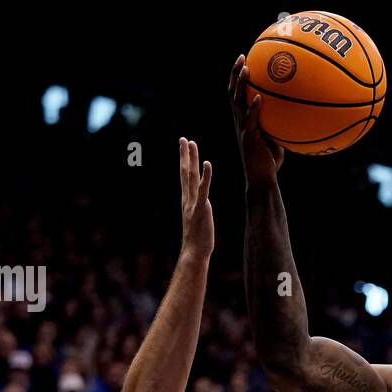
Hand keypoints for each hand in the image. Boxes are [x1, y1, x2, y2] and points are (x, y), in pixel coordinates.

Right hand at [179, 137, 213, 256]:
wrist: (194, 252)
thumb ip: (198, 211)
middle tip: (184, 139)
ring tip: (192, 144)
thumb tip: (201, 208)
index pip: (184, 178)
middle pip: (185, 173)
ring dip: (192, 159)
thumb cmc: (197, 240)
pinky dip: (205, 176)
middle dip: (185, 155)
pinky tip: (207, 163)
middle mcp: (188, 199)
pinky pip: (203, 189)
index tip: (184, 148)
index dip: (184, 162)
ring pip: (191, 177)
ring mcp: (194, 203)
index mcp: (187, 201)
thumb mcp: (197, 221)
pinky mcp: (202, 209)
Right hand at [229, 54, 284, 183]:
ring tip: (246, 70)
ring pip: (237, 102)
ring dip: (241, 85)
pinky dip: (254, 108)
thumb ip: (280, 122)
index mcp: (244, 119)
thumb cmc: (270, 160)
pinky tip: (259, 98)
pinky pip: (250, 120)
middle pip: (233, 92)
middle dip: (236, 73)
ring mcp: (243, 128)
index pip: (238, 93)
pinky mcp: (249, 137)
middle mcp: (240, 121)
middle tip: (242, 57)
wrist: (262, 177)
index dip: (238, 77)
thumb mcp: (276, 137)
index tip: (244, 59)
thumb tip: (296, 110)